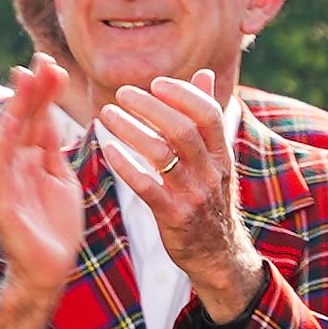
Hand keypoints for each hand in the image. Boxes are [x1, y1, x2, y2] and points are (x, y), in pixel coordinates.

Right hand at [0, 62, 85, 328]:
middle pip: (22, 121)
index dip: (43, 93)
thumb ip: (53, 153)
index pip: (36, 119)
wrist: (49, 272)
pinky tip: (8, 125)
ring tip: (27, 81)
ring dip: (16, 109)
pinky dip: (3, 147)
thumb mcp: (61, 182)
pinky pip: (0, 172)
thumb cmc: (54, 230)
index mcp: (32, 162)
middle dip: (32, 91)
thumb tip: (51, 119)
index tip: (53, 65)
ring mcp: (6, 185)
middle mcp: (16, 167)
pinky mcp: (3, 205)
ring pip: (9, 139)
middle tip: (42, 62)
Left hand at [98, 72, 262, 318]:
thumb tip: (204, 74)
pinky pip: (147, 187)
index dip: (183, 94)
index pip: (208, 114)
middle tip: (122, 93)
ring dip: (131, 130)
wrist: (219, 255)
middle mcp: (210, 172)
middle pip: (182, 130)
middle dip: (151, 107)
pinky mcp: (173, 217)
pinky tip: (108, 149)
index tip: (156, 83)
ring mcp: (193, 195)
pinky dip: (126, 166)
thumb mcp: (216, 159)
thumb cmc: (210, 198)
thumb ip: (207, 118)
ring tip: (105, 115)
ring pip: (161, 154)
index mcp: (221, 155)